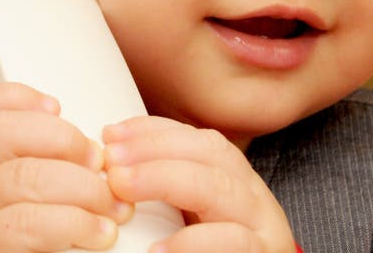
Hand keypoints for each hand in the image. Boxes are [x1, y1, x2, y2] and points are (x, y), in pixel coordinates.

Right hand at [0, 83, 133, 251]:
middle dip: (64, 140)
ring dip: (82, 188)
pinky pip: (28, 223)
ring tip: (112, 205)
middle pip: (2, 131)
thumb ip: (50, 159)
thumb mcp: (39, 191)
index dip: (16, 98)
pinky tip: (98, 232)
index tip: (56, 106)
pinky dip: (74, 223)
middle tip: (100, 162)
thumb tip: (94, 148)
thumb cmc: (38, 241)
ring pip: (24, 176)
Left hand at [103, 117, 296, 252]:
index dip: (153, 130)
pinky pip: (232, 242)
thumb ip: (167, 191)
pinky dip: (192, 243)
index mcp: (234, 177)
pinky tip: (156, 249)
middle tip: (111, 158)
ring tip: (122, 185)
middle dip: (155, 148)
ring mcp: (261, 226)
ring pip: (220, 188)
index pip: (196, 139)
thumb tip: (111, 168)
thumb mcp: (194, 216)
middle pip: (210, 152)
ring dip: (164, 179)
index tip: (112, 134)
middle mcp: (251, 194)